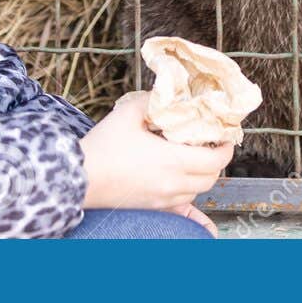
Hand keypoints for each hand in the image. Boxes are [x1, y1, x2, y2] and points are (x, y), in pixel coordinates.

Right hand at [79, 91, 234, 217]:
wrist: (75, 179)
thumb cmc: (101, 147)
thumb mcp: (128, 113)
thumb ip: (152, 100)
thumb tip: (168, 94)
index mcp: (172, 161)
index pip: (215, 160)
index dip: (226, 148)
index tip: (225, 137)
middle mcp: (171, 185)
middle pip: (210, 178)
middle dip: (216, 161)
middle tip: (211, 145)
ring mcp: (161, 200)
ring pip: (196, 192)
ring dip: (201, 176)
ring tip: (194, 159)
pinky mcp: (150, 208)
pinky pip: (181, 208)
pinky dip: (188, 198)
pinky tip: (186, 191)